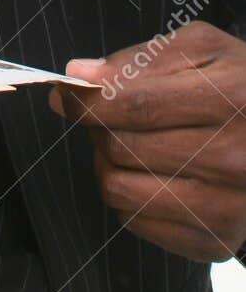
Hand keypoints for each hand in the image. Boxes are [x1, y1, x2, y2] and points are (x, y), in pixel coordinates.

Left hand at [49, 21, 245, 261]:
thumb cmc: (238, 86)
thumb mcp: (201, 50)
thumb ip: (140, 58)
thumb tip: (81, 74)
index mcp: (232, 100)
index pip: (135, 104)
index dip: (88, 100)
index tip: (64, 92)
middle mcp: (234, 160)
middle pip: (122, 147)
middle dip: (99, 127)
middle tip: (109, 114)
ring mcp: (225, 208)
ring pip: (119, 189)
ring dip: (107, 161)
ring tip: (129, 142)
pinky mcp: (214, 241)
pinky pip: (135, 221)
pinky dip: (128, 194)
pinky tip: (151, 172)